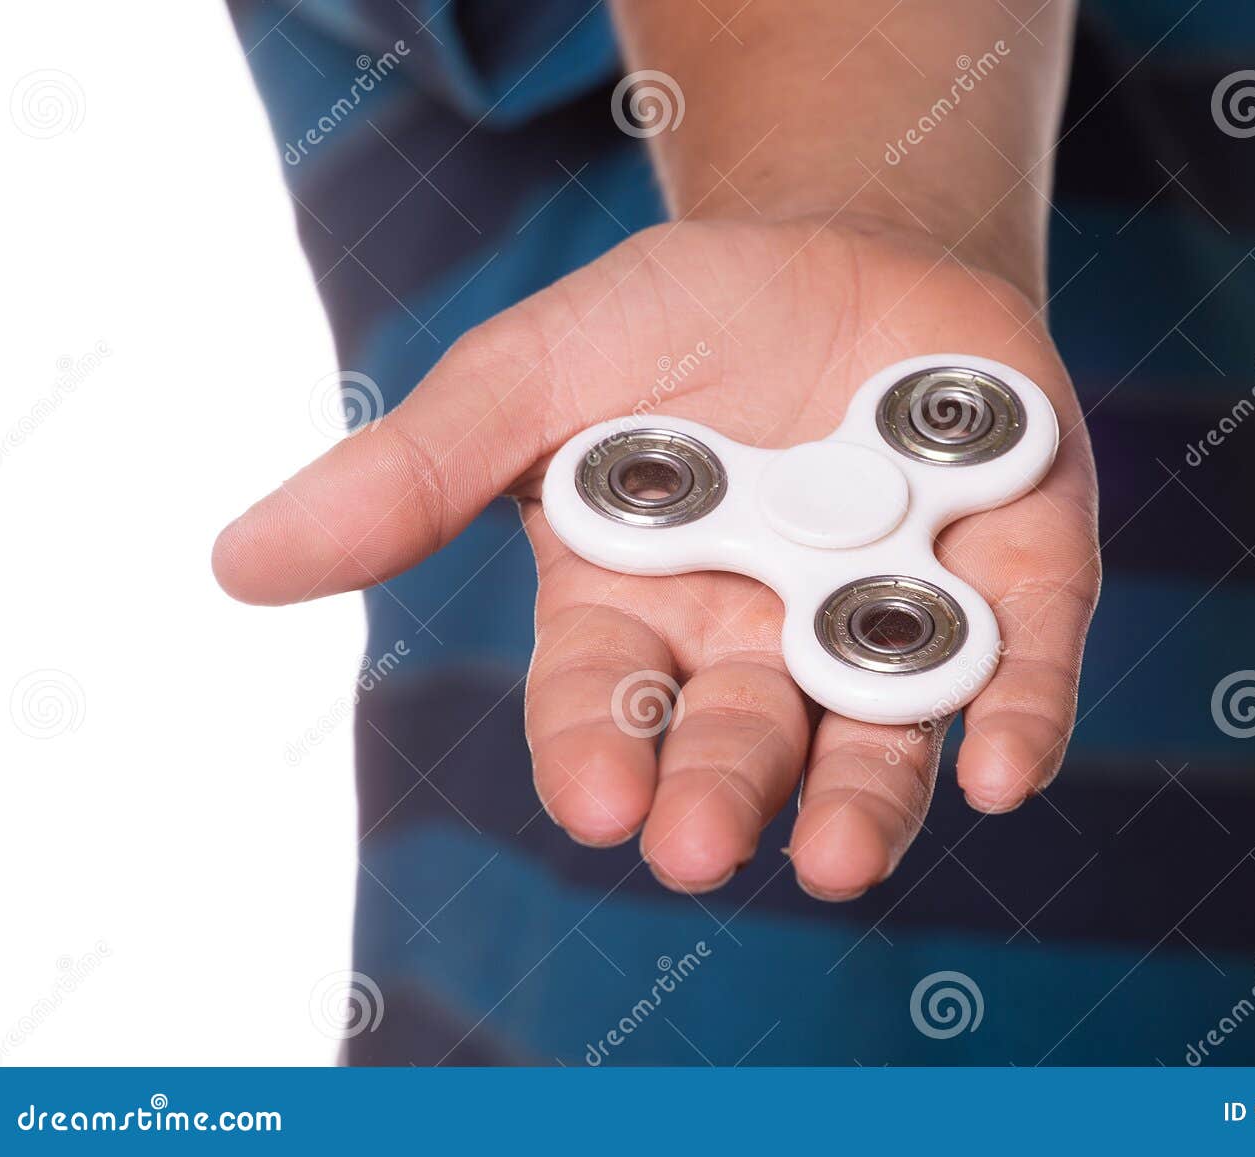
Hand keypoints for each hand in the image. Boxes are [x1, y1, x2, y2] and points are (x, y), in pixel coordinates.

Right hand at [213, 216, 1099, 899]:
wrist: (848, 242)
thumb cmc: (679, 319)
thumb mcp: (538, 373)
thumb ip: (415, 473)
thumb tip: (238, 564)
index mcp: (642, 613)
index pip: (606, 710)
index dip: (598, 759)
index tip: (598, 806)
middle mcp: (764, 641)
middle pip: (739, 737)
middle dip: (718, 790)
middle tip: (696, 848)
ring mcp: (892, 616)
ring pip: (876, 735)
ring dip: (860, 800)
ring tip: (835, 857)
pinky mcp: (1012, 579)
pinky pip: (1015, 663)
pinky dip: (1014, 715)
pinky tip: (1006, 771)